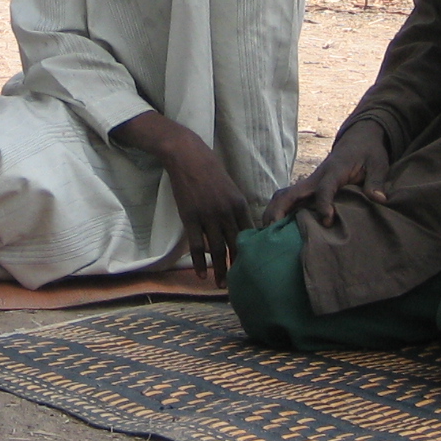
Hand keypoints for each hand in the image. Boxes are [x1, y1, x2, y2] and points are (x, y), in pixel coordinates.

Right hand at [114, 111, 249, 284]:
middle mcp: (226, 212)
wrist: (187, 156)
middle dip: (238, 266)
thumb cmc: (209, 169)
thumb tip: (241, 226)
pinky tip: (202, 274)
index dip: (251, 252)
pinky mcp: (190, 218)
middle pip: (236, 245)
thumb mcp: (229, 187)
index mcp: (239, 204)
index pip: (249, 234)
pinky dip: (199, 262)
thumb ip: (235, 207)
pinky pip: (197, 245)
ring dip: (220, 270)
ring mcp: (208, 216)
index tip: (253, 266)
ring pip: (217, 250)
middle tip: (240, 283)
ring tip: (222, 285)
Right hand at [262, 120, 387, 225]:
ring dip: (274, 211)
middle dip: (281, 210)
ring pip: (285, 195)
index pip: (324, 189)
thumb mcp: (378, 164)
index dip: (323, 204)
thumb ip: (376, 181)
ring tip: (267, 233)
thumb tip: (380, 199)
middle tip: (273, 230)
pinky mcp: (308, 188)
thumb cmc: (368, 153)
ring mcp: (310, 183)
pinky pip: (289, 199)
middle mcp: (316, 177)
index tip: (327, 221)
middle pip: (291, 192)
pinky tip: (275, 228)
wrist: (358, 140)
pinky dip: (279, 211)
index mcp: (334, 171)